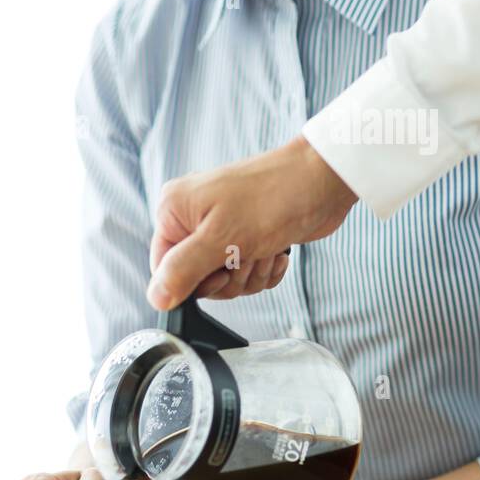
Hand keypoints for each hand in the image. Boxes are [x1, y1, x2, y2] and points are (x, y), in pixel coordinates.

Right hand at [146, 135, 357, 309]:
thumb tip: (156, 298)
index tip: (220, 270)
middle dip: (230, 277)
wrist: (324, 181)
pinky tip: (277, 251)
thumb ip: (184, 269)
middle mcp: (195, 219)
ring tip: (266, 247)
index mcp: (175, 211)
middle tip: (248, 253)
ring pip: (226, 281)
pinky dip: (266, 270)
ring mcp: (223, 229)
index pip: (164, 269)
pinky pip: (248, 276)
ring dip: (252, 273)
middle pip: (197, 280)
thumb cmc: (275, 196)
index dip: (194, 281)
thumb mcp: (222, 239)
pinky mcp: (249, 239)